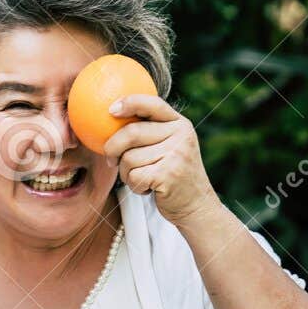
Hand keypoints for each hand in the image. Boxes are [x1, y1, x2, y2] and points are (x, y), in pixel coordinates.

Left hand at [102, 94, 219, 226]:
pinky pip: (133, 176)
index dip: (130, 102)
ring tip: (140, 178)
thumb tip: (111, 119)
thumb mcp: (171, 146)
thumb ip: (152, 131)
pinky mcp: (169, 174)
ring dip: (126, 173)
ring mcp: (177, 154)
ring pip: (129, 158)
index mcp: (180, 124)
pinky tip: (147, 189)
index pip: (153, 104)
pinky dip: (134, 186)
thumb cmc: (173, 175)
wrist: (196, 205)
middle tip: (110, 159)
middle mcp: (181, 135)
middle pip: (131, 132)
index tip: (111, 110)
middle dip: (112, 147)